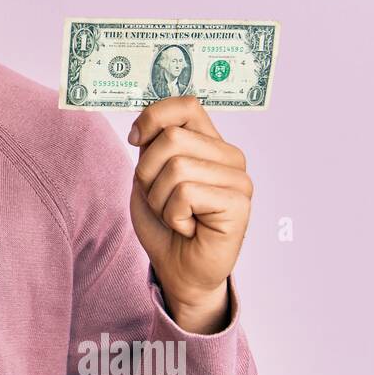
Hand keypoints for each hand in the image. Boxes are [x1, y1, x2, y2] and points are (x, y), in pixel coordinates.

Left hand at [127, 96, 251, 332]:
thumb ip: (152, 146)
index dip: (153, 117)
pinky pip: (186, 194)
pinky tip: (188, 228)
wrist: (178, 269)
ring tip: (175, 216)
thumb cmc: (166, 224)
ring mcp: (239, 180)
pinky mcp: (239, 204)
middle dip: (148, 173)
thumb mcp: (149, 177)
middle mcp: (230, 157)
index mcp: (210, 143)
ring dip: (160, 198)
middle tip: (160, 199)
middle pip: (172, 138)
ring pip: (176, 167)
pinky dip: (173, 215)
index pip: (186, 105)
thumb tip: (143, 123)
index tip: (134, 139)